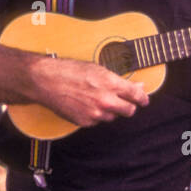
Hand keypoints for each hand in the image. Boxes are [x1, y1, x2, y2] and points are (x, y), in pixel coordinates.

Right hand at [29, 56, 150, 128]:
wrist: (46, 81)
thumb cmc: (69, 71)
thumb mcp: (97, 69)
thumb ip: (118, 80)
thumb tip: (137, 86)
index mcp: (110, 83)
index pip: (136, 95)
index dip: (143, 98)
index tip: (144, 99)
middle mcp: (105, 100)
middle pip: (129, 111)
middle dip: (129, 106)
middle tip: (124, 102)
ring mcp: (96, 113)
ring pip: (112, 117)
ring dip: (110, 110)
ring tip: (95, 98)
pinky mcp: (86, 122)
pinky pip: (98, 121)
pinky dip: (95, 115)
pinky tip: (85, 104)